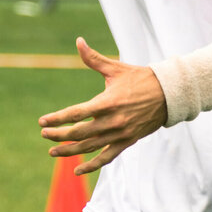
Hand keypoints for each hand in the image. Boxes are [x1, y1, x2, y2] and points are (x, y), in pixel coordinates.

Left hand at [38, 38, 168, 174]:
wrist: (169, 95)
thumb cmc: (140, 78)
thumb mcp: (116, 68)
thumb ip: (93, 58)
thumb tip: (78, 41)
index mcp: (107, 102)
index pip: (76, 114)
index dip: (57, 119)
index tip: (42, 122)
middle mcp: (112, 121)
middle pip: (79, 133)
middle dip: (59, 135)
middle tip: (44, 135)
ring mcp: (120, 134)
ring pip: (90, 147)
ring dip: (70, 151)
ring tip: (53, 152)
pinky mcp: (127, 141)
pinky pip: (107, 157)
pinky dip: (92, 166)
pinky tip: (77, 170)